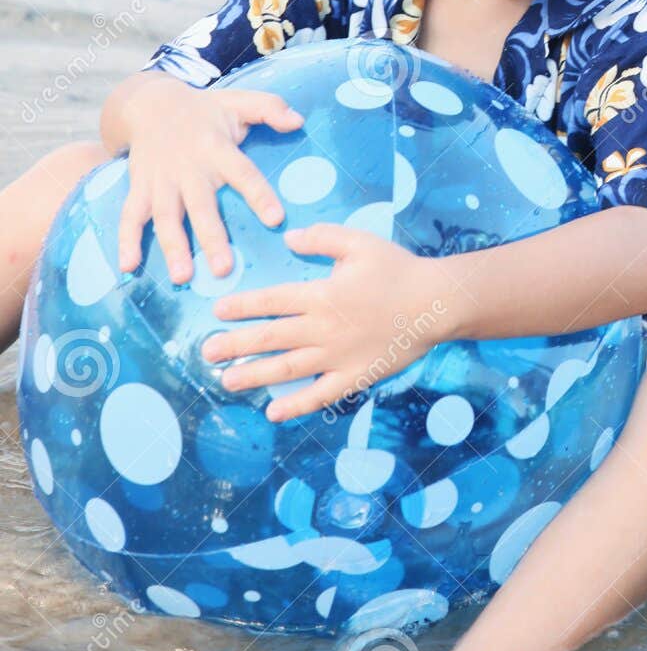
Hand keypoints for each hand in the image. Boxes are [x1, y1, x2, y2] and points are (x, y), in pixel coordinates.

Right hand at [117, 82, 303, 283]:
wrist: (152, 104)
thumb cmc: (206, 111)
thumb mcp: (239, 102)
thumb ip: (270, 108)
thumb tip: (298, 121)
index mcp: (216, 148)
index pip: (242, 172)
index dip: (258, 195)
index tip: (275, 219)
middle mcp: (188, 167)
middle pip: (201, 205)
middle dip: (211, 237)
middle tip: (223, 269)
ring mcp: (161, 180)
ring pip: (166, 216)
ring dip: (173, 246)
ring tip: (182, 277)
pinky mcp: (140, 187)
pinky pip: (130, 215)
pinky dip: (126, 240)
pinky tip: (129, 266)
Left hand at [199, 225, 450, 422]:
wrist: (435, 304)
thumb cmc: (397, 269)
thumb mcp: (359, 242)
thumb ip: (321, 238)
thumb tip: (288, 238)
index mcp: (322, 295)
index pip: (272, 301)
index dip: (242, 307)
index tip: (218, 312)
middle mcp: (323, 328)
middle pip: (271, 338)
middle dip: (236, 345)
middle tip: (207, 352)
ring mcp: (337, 357)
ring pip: (288, 369)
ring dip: (255, 375)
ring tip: (227, 381)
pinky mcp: (354, 377)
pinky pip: (320, 395)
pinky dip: (296, 406)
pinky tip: (274, 413)